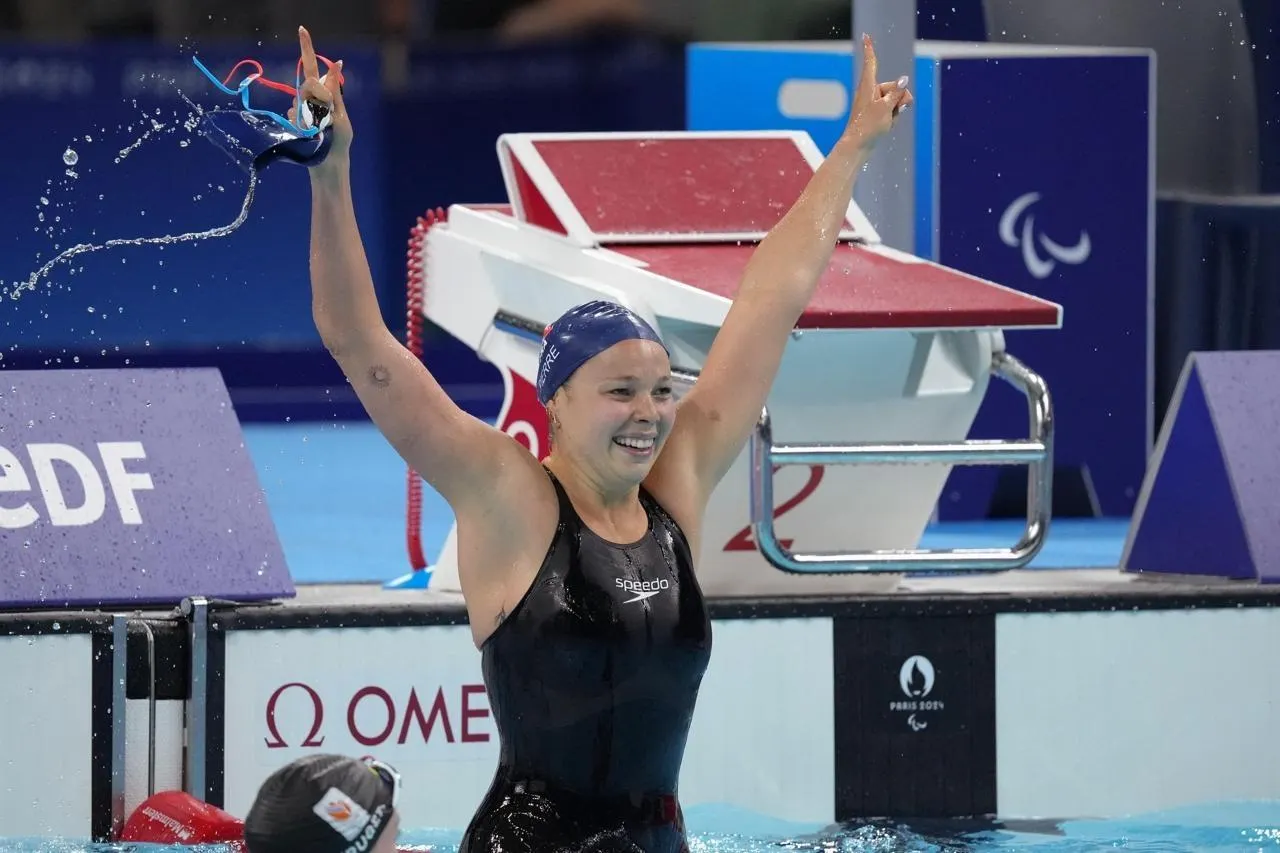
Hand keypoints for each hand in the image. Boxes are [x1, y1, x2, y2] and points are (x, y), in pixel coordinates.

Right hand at [289, 25, 352, 168]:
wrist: (329, 163)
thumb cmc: (339, 140)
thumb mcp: (341, 115)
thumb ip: (334, 92)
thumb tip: (338, 63)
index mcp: (324, 94)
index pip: (313, 68)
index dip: (307, 48)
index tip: (302, 30)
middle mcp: (309, 99)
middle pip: (306, 85)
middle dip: (315, 95)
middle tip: (326, 113)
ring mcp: (299, 110)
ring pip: (299, 101)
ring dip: (311, 115)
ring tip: (321, 130)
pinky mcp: (292, 122)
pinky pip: (293, 116)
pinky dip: (303, 124)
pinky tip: (310, 135)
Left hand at [844, 34, 912, 146]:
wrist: (857, 147)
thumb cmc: (868, 127)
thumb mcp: (886, 108)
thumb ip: (896, 93)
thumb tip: (904, 80)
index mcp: (868, 87)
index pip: (870, 63)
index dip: (870, 49)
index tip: (866, 36)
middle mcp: (869, 92)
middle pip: (893, 86)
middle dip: (900, 98)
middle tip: (895, 111)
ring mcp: (872, 103)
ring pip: (894, 100)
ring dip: (896, 110)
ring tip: (886, 121)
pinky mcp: (875, 113)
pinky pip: (890, 110)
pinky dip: (892, 117)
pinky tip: (886, 126)